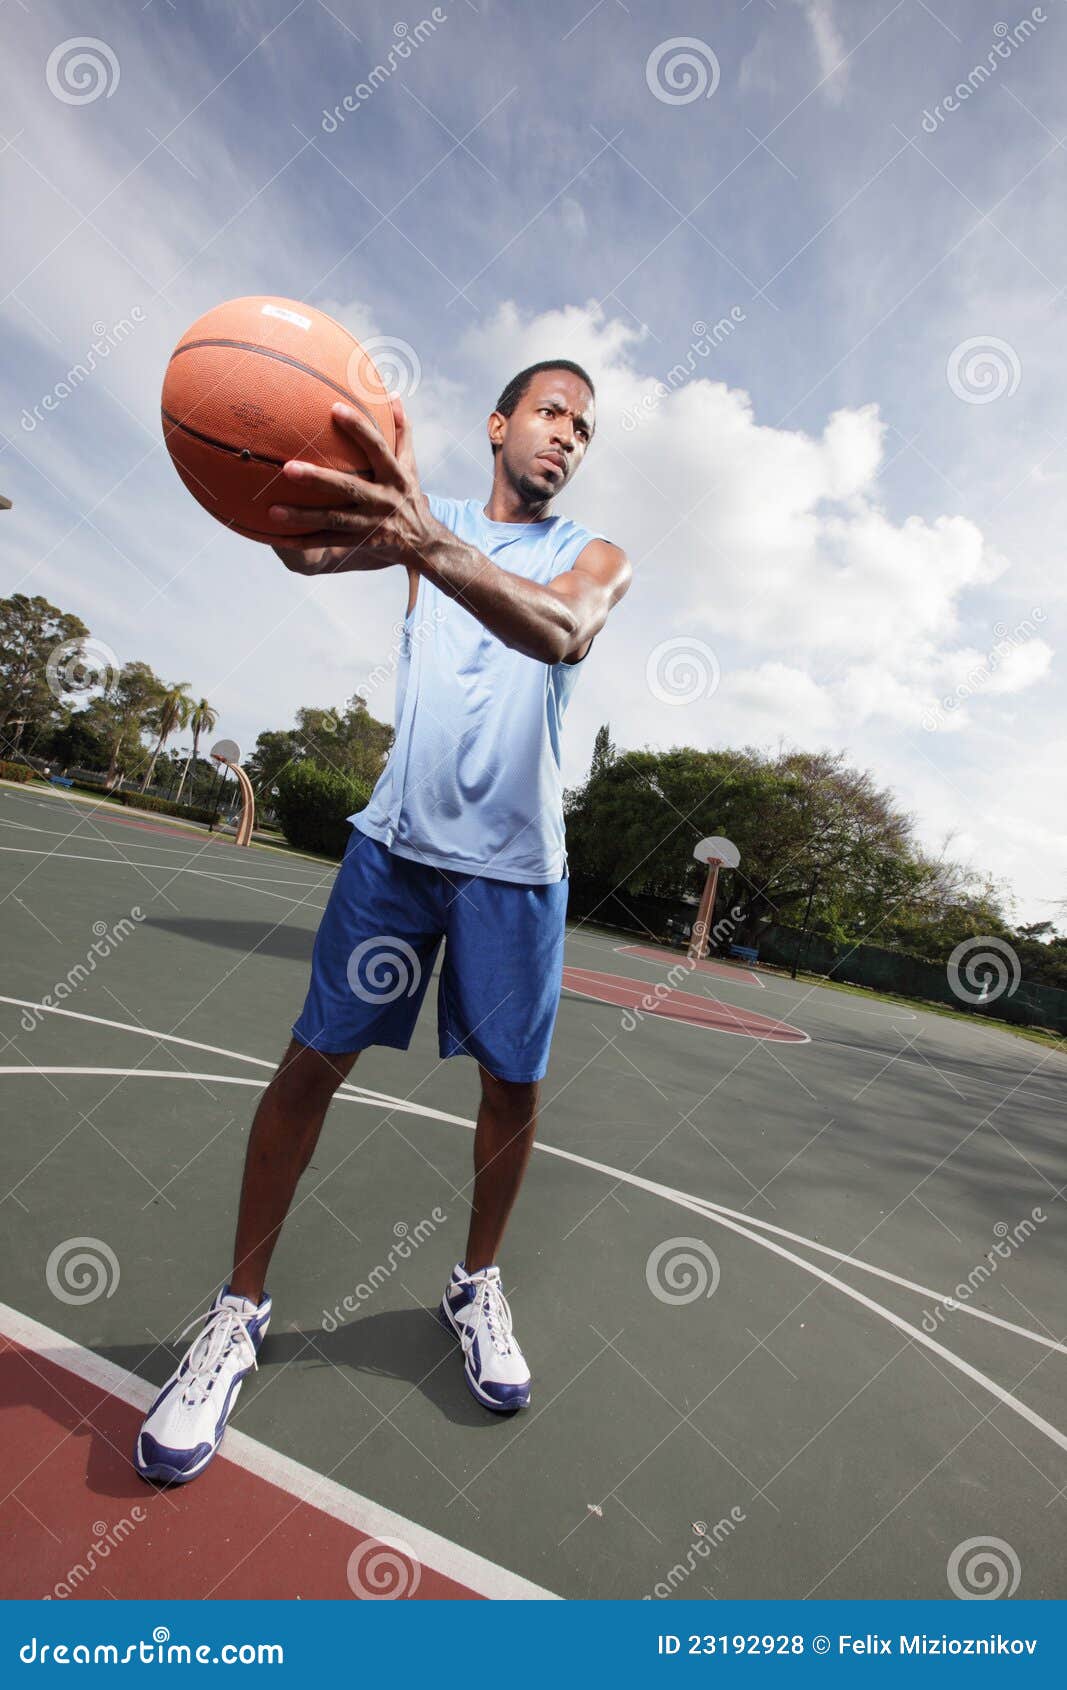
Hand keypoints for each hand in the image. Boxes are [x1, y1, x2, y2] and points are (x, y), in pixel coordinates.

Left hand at [268, 397, 431, 566]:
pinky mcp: (360, 542)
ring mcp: (371, 524)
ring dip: (303, 516)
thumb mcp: (410, 465)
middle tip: (287, 469)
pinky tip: (276, 537)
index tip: (334, 408)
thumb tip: (392, 395)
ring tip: (272, 511)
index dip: (358, 428)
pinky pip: (327, 542)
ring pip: (334, 520)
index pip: (377, 448)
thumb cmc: (408, 494)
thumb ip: (401, 431)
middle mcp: (384, 500)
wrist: (423, 543)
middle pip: (349, 488)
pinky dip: (302, 541)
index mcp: (395, 476)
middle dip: (318, 480)